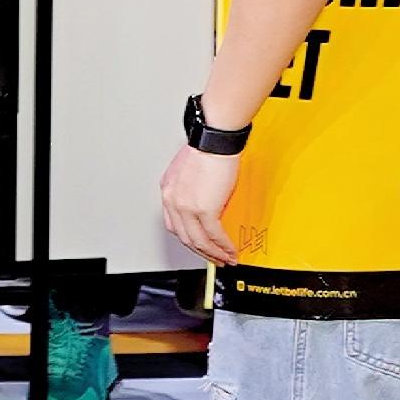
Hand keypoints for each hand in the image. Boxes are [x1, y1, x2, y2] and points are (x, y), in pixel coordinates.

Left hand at [157, 144, 241, 267]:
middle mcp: (173, 200)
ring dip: (213, 254)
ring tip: (225, 260)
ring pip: (198, 242)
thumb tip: (205, 202)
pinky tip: (231, 251)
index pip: (174, 223)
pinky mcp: (204, 210)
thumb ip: (192, 189)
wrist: (215, 139)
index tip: (199, 244)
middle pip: (185, 236)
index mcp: (168, 190)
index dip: (188, 238)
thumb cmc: (208, 146)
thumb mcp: (190, 170)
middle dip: (201, 251)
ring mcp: (187, 207)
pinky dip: (223, 247)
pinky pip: (214, 236)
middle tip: (214, 258)